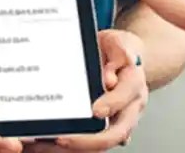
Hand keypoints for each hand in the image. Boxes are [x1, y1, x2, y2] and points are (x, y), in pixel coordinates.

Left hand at [37, 29, 147, 150]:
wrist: (126, 57)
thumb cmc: (118, 50)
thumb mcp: (118, 41)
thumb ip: (118, 52)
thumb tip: (109, 78)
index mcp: (134, 84)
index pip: (125, 96)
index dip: (111, 104)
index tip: (95, 110)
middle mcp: (130, 107)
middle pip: (117, 132)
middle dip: (91, 140)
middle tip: (64, 139)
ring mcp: (120, 120)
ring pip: (104, 142)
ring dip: (79, 147)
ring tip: (51, 144)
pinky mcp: (107, 127)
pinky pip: (94, 143)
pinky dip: (74, 147)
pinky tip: (50, 145)